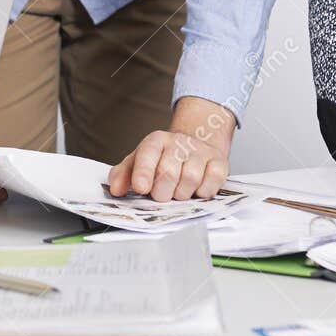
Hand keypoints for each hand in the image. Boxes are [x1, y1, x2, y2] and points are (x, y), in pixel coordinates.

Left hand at [107, 129, 228, 200]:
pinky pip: (212, 182)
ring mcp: (201, 151)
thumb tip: (116, 189)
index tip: (141, 188)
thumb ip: (123, 175)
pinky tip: (196, 189)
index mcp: (156, 141)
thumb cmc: (164, 159)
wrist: (196, 145)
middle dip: (162, 192)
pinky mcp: (219, 161)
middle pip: (169, 172)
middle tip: (161, 195)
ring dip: (182, 193)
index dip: (143, 173)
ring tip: (178, 191)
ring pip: (191, 178)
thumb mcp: (139, 162)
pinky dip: (203, 192)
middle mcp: (179, 142)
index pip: (148, 154)